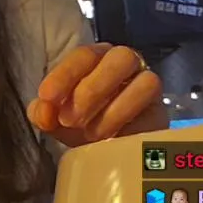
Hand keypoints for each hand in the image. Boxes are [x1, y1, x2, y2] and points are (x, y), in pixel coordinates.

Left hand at [28, 43, 164, 147]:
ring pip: (146, 82)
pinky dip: (131, 128)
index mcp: (96, 58)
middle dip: (92, 90)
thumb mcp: (54, 118)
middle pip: (120, 58)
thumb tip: (43, 112)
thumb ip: (43, 112)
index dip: (65, 74)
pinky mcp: (160, 113)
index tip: (48, 97)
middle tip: (70, 120)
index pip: (84, 54)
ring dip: (115, 110)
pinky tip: (112, 141)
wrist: (103, 148)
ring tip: (91, 135)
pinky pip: (154, 114)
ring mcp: (147, 86)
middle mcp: (125, 64)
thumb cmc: (77, 123)